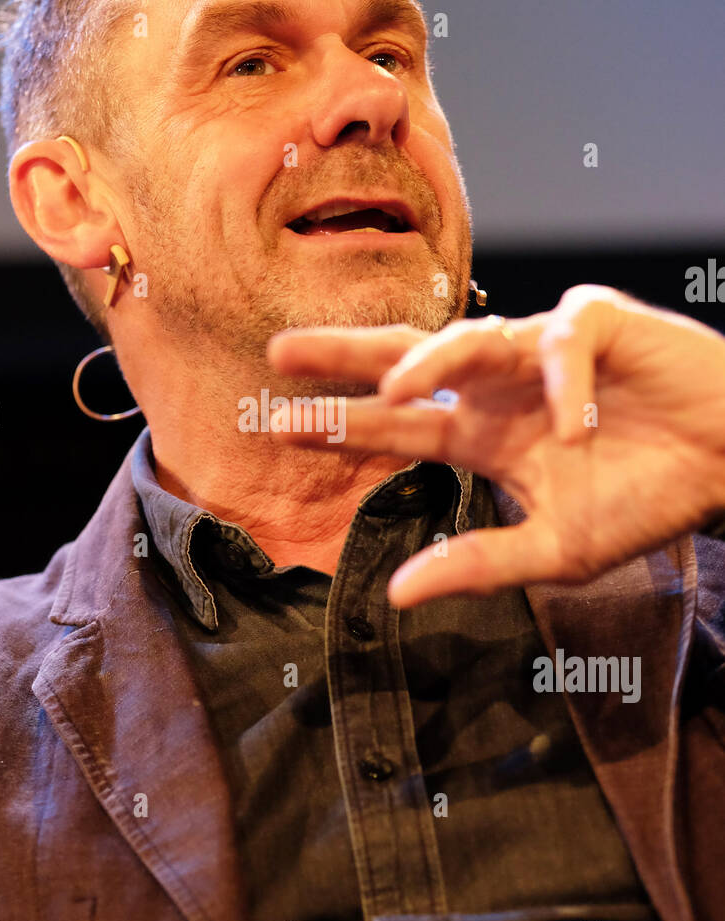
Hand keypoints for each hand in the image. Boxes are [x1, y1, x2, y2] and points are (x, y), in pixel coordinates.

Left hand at [266, 285, 724, 604]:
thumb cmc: (645, 499)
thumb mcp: (556, 550)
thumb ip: (479, 565)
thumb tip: (397, 595)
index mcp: (484, 435)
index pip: (397, 426)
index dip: (339, 421)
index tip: (275, 421)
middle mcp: (500, 387)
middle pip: (409, 361)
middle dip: (345, 356)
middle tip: (277, 355)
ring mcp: (544, 350)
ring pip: (474, 336)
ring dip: (433, 363)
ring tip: (394, 393)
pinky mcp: (600, 325)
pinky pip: (567, 342)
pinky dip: (566, 381)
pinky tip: (573, 426)